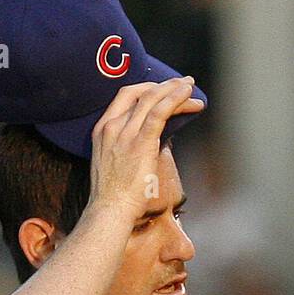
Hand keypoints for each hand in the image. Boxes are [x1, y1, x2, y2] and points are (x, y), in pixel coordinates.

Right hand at [89, 79, 204, 219]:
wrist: (110, 211)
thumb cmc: (115, 198)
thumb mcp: (116, 165)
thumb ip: (129, 149)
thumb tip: (153, 144)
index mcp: (102, 130)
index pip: (125, 97)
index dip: (147, 89)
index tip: (162, 90)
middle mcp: (112, 126)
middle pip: (140, 93)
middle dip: (163, 85)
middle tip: (182, 83)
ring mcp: (125, 133)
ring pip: (152, 99)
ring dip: (174, 90)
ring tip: (191, 86)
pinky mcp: (141, 142)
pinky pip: (160, 112)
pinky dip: (175, 100)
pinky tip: (189, 95)